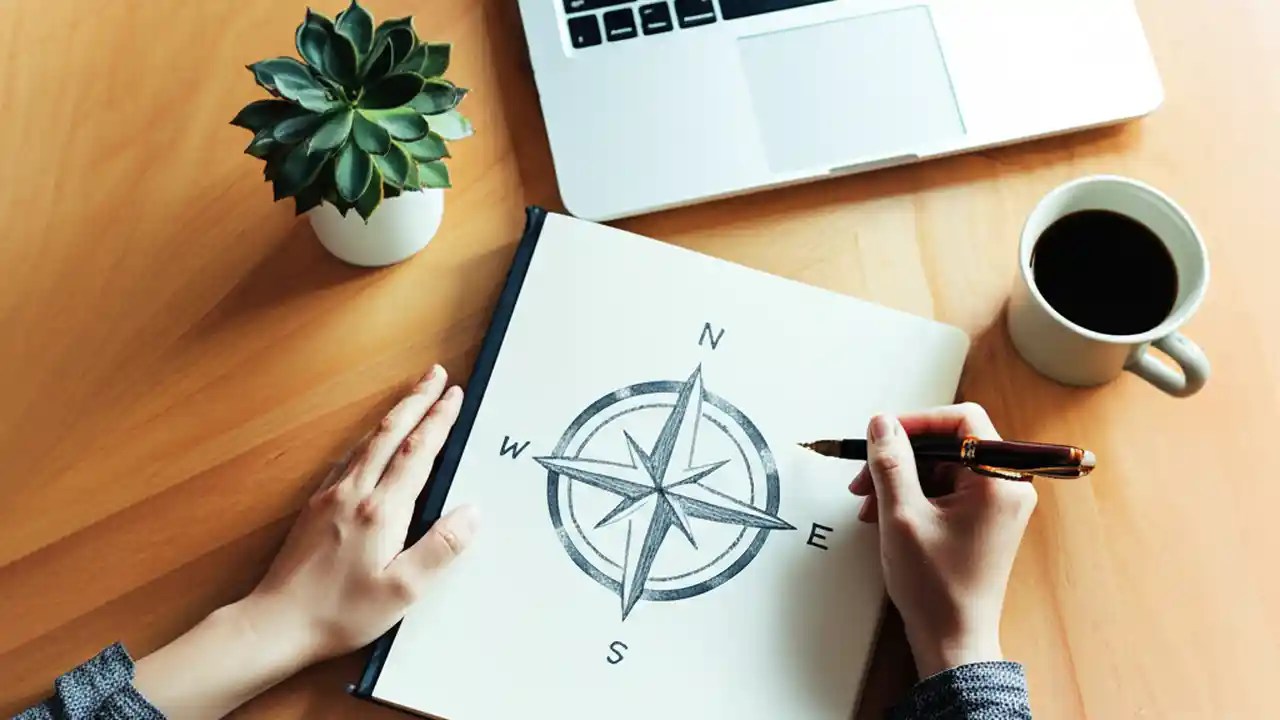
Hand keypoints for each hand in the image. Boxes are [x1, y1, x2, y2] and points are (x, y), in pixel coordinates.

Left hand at [133, 365, 477, 719]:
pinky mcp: (315, 508)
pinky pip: (348, 459)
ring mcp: (330, 497)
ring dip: (393, 415)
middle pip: (390, 433)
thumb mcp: (403, 590)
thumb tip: (471, 513)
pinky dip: (368, 439)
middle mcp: (354, 493)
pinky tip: (370, 443)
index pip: (417, 452)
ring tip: (410, 398)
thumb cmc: (339, 613)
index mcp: (381, 510)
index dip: (439, 420)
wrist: (276, 624)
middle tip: (434, 374)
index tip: (454, 395)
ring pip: (367, 442)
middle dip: (416, 400)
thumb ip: (441, 548)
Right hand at [849, 404, 1035, 678]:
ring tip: (867, 503)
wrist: (952, 639)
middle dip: (900, 457)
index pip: (963, 420)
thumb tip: (881, 423)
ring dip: (900, 478)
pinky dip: (913, 495)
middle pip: (948, 444)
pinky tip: (882, 513)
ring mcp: (997, 504)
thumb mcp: (901, 516)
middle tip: (863, 477)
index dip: (918, 421)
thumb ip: (890, 463)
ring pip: (941, 467)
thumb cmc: (935, 587)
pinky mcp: (983, 519)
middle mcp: (1006, 487)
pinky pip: (945, 489)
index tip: (883, 434)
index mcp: (998, 481)